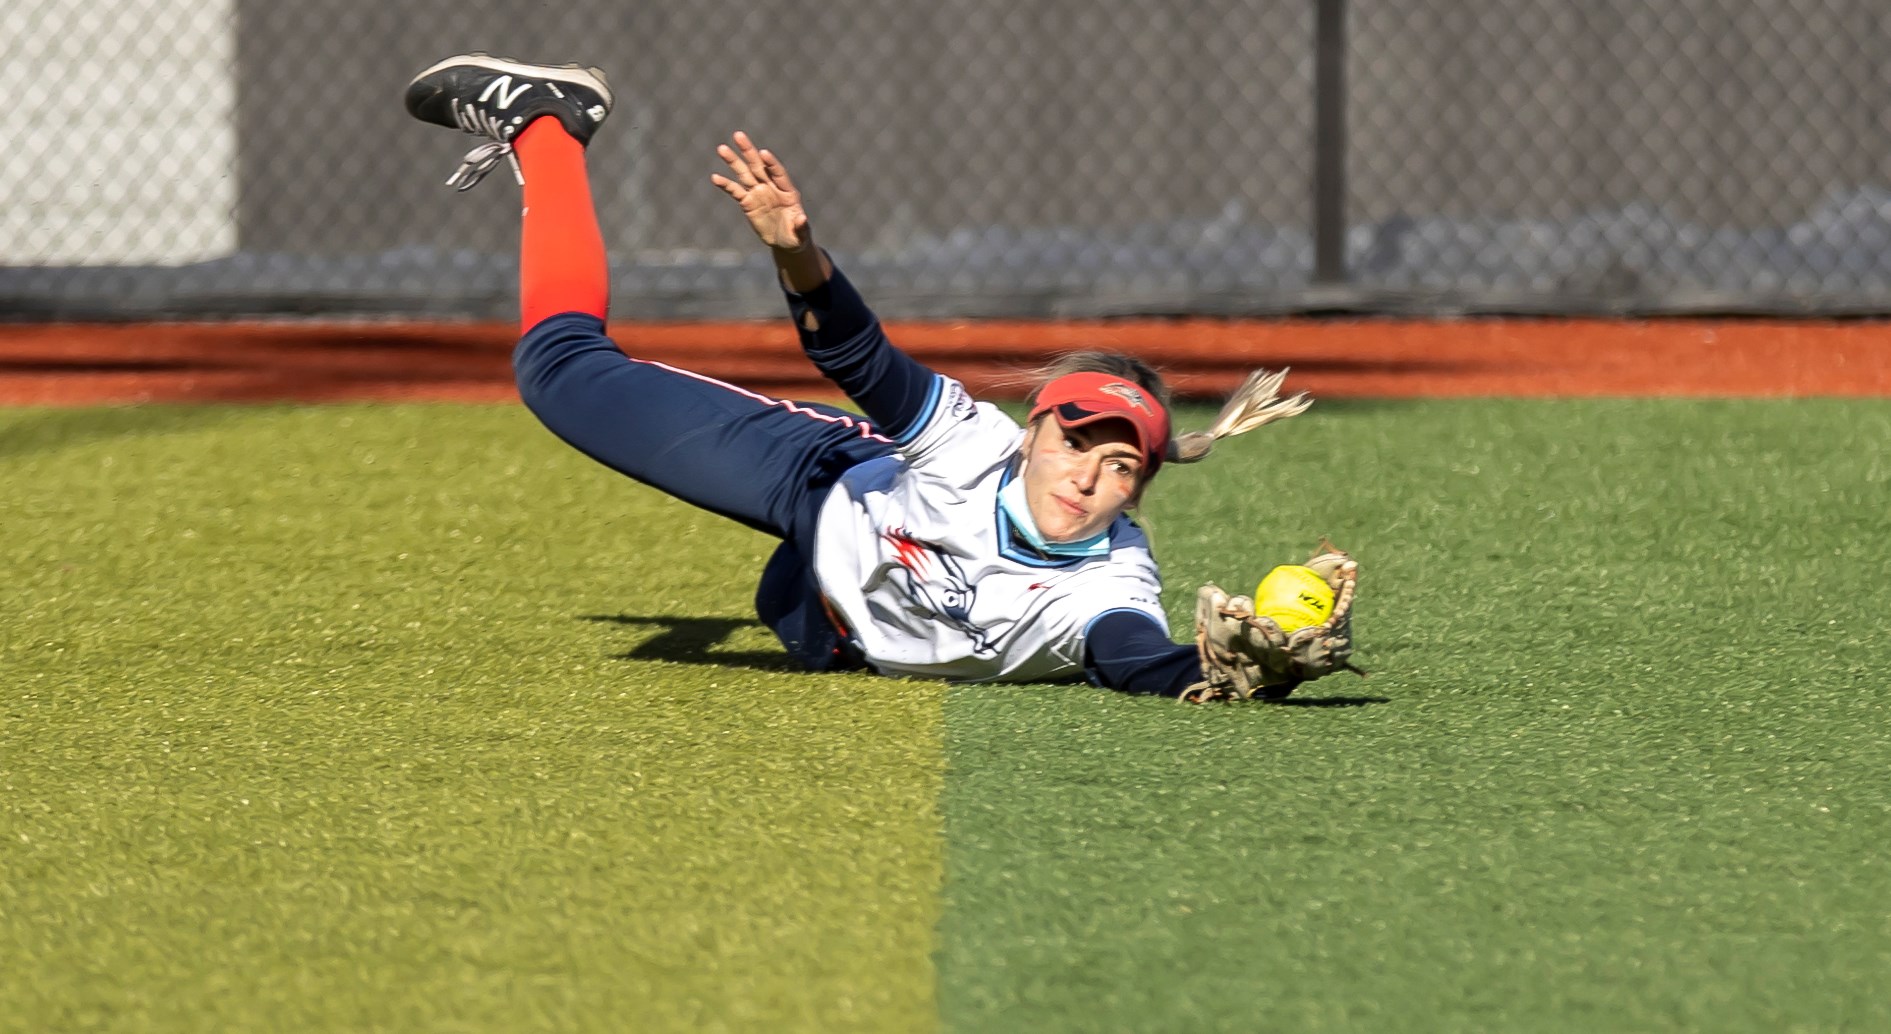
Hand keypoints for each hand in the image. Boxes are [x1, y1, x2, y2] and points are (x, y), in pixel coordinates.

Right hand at [711, 131, 811, 251]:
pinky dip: (725, 184)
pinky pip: (735, 191)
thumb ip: (801, 226)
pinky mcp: (748, 202)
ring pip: (744, 174)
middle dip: (749, 151)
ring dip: (733, 161)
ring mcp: (758, 193)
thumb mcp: (801, 235)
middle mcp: (772, 187)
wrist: (784, 242)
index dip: (771, 163)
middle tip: (738, 135)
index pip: (778, 173)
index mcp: (788, 192)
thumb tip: (802, 219)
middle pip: (759, 166)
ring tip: (722, 149)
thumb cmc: (796, 237)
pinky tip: (715, 177)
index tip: (763, 153)